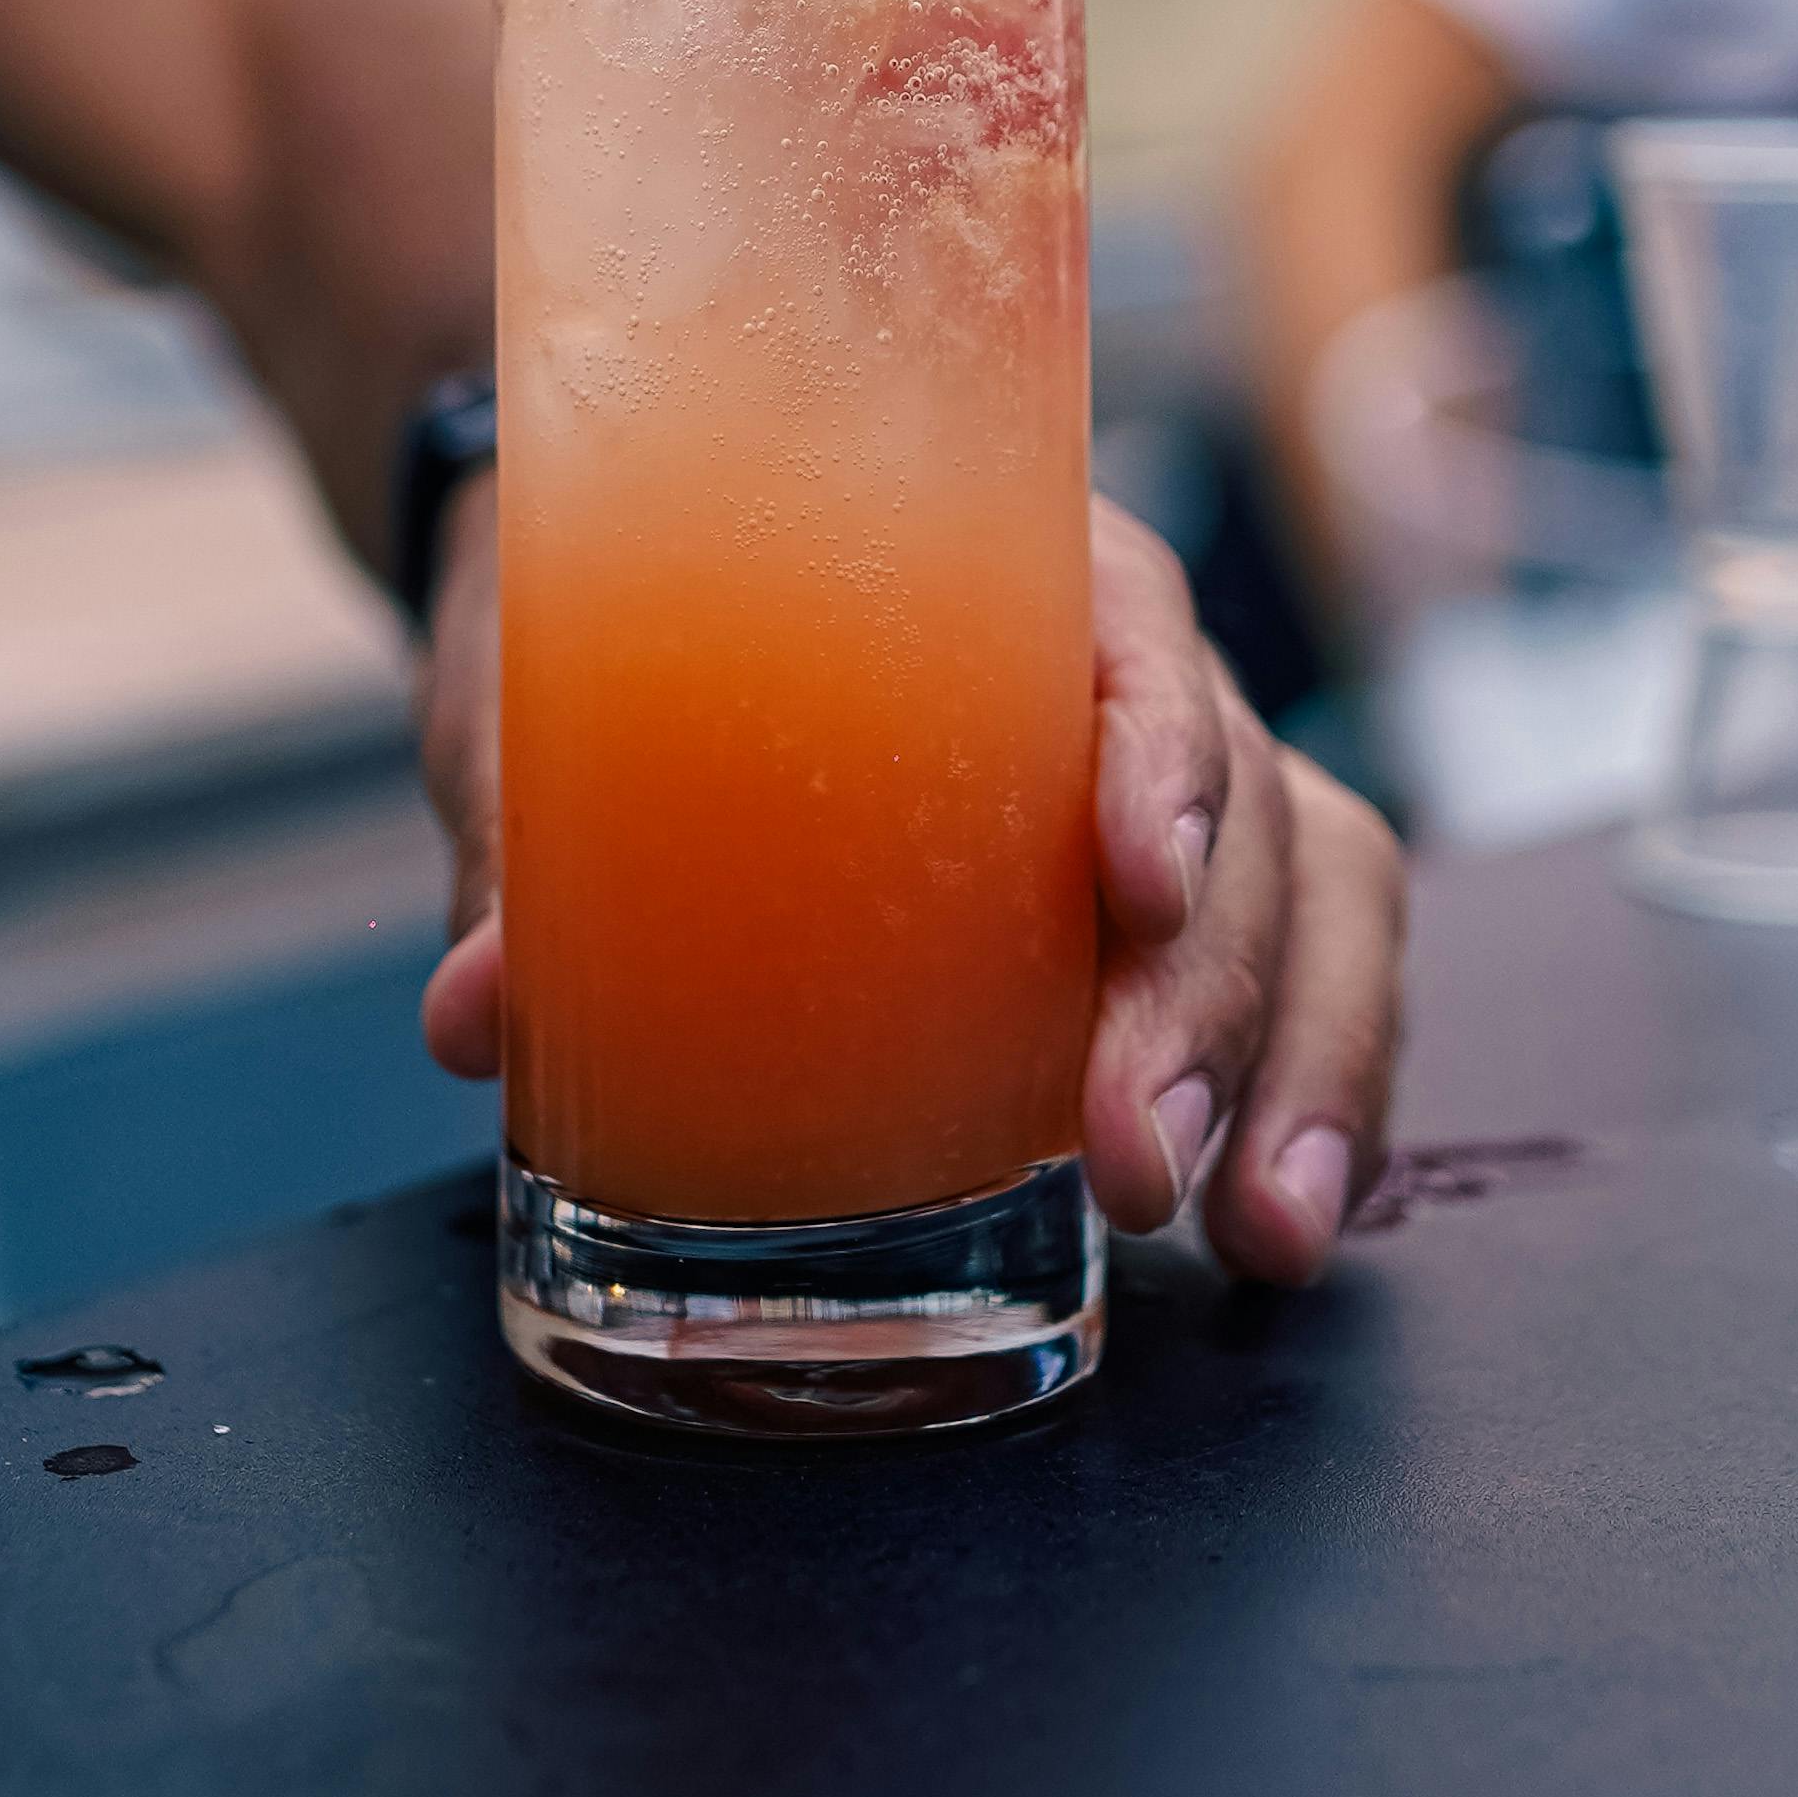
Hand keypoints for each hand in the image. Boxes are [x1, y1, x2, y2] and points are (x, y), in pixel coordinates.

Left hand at [419, 483, 1405, 1286]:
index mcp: (986, 560)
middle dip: (1217, 992)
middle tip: (1134, 1156)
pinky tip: (1283, 1225)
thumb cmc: (609, 625)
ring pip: (1318, 891)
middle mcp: (1110, 663)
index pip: (1126, 618)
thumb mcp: (549, 699)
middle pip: (1242, 796)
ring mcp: (1164, 787)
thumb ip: (525, 841)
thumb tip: (478, 1013)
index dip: (1158, 748)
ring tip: (1259, 1236)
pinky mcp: (1168, 908)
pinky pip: (1311, 972)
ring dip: (1305, 1066)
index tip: (1132, 887)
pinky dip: (1319, 1095)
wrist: (628, 609)